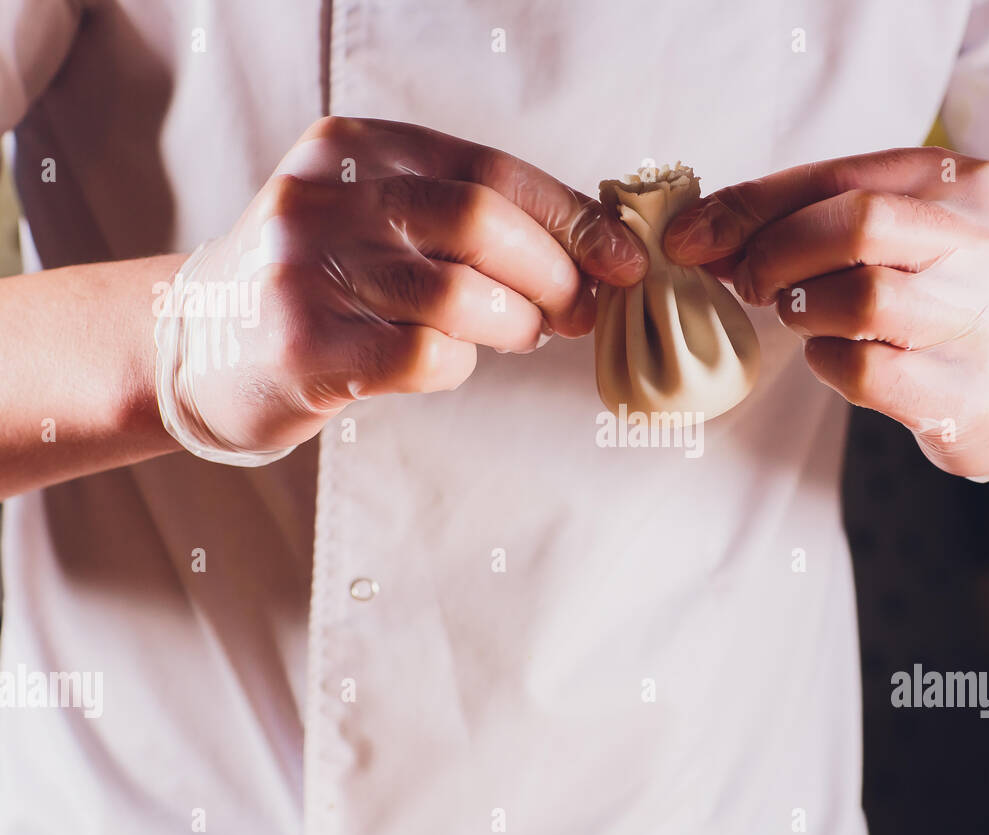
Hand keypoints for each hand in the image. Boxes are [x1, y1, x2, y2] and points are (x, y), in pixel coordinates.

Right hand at [155, 116, 646, 464]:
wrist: (197, 345)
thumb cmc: (318, 281)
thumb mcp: (374, 215)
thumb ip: (464, 216)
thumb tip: (589, 247)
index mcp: (353, 147)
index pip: (491, 169)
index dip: (573, 216)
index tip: (622, 258)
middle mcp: (325, 197)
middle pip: (482, 222)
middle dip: (556, 273)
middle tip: (579, 310)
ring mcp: (307, 271)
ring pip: (462, 295)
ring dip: (519, 325)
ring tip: (522, 335)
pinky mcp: (305, 347)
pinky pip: (427, 356)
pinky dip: (462, 364)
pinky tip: (449, 361)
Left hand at [663, 148, 988, 481]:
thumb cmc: (938, 299)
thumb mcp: (898, 235)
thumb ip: (807, 219)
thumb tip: (701, 233)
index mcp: (968, 185)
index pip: (840, 176)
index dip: (752, 206)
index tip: (693, 236)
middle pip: (858, 225)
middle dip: (778, 254)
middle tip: (754, 283)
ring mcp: (985, 323)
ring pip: (861, 298)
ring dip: (804, 310)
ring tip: (807, 316)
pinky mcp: (965, 392)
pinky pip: (864, 368)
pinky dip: (827, 361)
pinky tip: (836, 354)